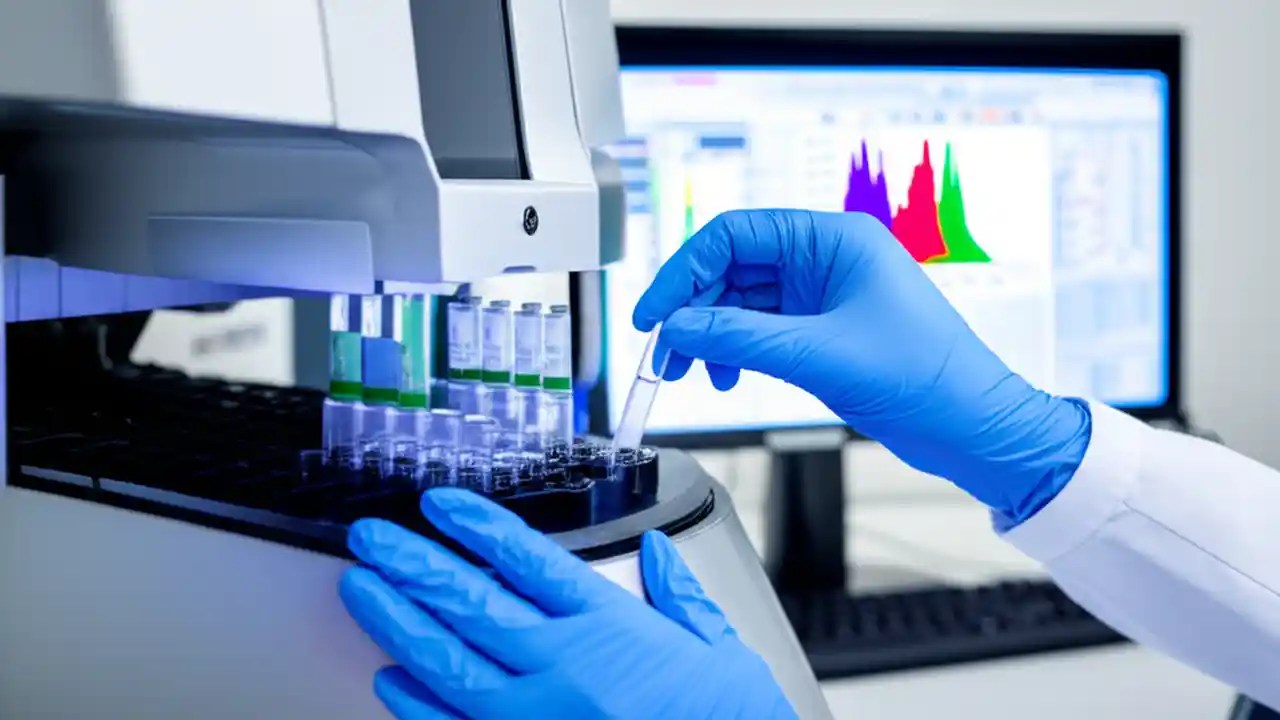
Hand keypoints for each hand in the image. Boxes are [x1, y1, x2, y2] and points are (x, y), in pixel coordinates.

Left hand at [339, 488, 796, 719]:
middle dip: (412, 564)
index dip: (476, 525)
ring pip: (449, 663)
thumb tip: (658, 552)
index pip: (528, 560)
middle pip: (471, 604)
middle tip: (367, 537)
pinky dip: (418, 704)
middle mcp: (565, 668)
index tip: (439, 503)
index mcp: (611, 628)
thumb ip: (683, 596)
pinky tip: (390, 678)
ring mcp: (538, 718)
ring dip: (398, 621)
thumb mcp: (722, 651)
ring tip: (359, 588)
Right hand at [633, 209, 1090, 520]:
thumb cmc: (925, 379)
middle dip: (693, 309)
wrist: (974, 428)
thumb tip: (676, 328)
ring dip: (710, 334)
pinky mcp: (824, 328)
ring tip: (692, 372)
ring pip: (742, 300)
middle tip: (665, 352)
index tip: (655, 314)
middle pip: (733, 266)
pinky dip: (735, 350)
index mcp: (834, 239)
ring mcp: (825, 293)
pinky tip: (726, 376)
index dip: (684, 271)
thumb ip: (737, 338)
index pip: (735, 234)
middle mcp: (827, 257)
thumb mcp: (817, 355)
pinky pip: (760, 328)